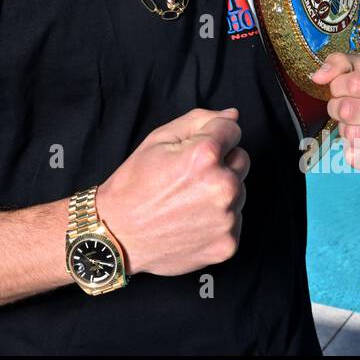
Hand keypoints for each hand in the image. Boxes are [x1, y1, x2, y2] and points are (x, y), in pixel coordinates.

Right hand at [96, 107, 248, 276]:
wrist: (118, 235)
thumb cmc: (134, 184)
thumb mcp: (158, 140)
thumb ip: (199, 120)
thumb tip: (232, 115)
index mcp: (205, 156)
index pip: (233, 130)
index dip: (211, 136)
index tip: (194, 151)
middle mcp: (222, 187)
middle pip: (241, 160)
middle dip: (220, 163)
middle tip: (188, 178)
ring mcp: (227, 219)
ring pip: (239, 191)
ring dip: (220, 192)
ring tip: (187, 202)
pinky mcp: (228, 244)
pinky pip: (235, 220)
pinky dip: (218, 220)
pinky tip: (191, 222)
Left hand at [309, 51, 359, 176]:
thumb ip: (339, 62)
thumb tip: (318, 78)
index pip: (354, 84)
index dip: (338, 85)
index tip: (343, 87)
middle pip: (348, 110)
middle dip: (338, 106)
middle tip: (346, 106)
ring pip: (350, 135)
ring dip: (345, 128)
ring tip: (357, 122)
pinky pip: (354, 159)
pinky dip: (351, 149)